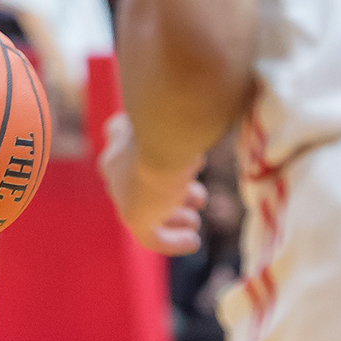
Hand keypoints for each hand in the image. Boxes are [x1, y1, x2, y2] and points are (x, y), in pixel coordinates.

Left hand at [98, 112, 206, 254]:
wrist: (166, 132)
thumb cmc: (185, 112)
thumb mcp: (191, 106)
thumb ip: (196, 109)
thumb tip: (225, 98)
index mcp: (121, 131)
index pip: (126, 146)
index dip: (156, 156)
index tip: (191, 165)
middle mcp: (115, 159)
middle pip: (135, 180)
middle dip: (169, 190)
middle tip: (197, 198)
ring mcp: (121, 190)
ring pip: (144, 207)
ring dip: (171, 215)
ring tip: (194, 220)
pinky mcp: (132, 216)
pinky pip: (149, 236)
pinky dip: (171, 241)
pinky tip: (192, 242)